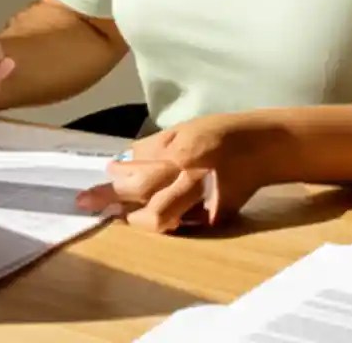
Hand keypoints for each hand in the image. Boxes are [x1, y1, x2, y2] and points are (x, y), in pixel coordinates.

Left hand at [75, 114, 271, 232]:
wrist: (264, 147)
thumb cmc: (220, 133)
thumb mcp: (183, 129)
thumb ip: (152, 147)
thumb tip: (122, 162)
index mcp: (182, 155)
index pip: (139, 175)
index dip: (116, 179)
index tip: (102, 173)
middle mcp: (192, 182)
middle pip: (145, 201)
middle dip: (112, 202)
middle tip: (86, 201)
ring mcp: (205, 203)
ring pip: (162, 219)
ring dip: (134, 216)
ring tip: (114, 210)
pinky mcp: (216, 218)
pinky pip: (181, 222)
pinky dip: (163, 219)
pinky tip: (145, 213)